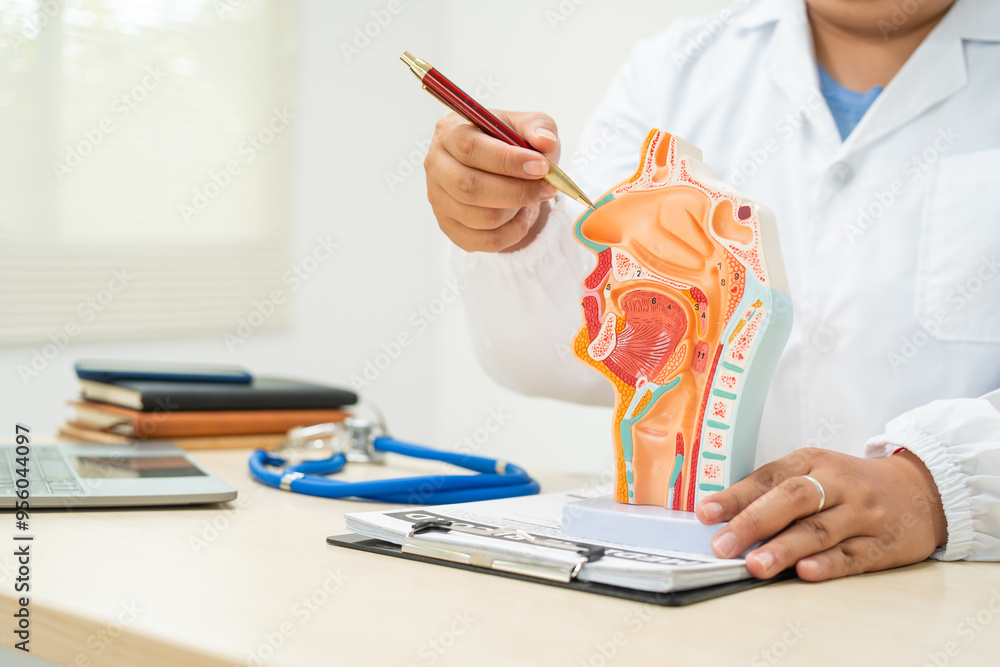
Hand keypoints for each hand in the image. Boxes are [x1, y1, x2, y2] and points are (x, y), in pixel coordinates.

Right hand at [424, 110, 559, 252]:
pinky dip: (514, 232)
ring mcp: (439, 200)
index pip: (470, 148)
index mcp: (450, 132)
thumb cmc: (511, 145)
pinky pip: (487, 241)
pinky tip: (523, 215)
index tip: (541, 167)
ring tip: (532, 198)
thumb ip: (538, 126)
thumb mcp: (527, 127)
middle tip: (547, 188)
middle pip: (469, 188)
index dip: (507, 161)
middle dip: (516, 192)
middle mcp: (436, 166)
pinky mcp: (449, 227)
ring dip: (516, 211)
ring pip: (481, 218)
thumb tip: (545, 141)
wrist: (501, 172)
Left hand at [695, 447, 947, 581]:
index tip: (706, 514)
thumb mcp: (815, 472)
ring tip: (755, 565)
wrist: (921, 490)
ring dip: (784, 548)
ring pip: (820, 530)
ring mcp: (862, 513)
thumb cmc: (851, 484)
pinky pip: (853, 555)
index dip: (735, 496)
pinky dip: (828, 564)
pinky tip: (805, 572)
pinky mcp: (884, 544)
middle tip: (723, 546)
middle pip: (792, 499)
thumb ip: (774, 491)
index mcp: (812, 462)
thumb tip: (722, 517)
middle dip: (753, 523)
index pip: (768, 476)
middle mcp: (837, 484)